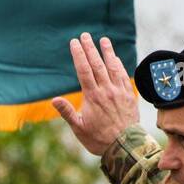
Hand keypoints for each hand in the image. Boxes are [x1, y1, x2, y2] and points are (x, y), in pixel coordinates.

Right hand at [52, 33, 138, 156]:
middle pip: (97, 65)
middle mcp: (107, 91)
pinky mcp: (130, 96)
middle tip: (85, 35)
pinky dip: (119, 65)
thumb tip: (54, 99)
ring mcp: (119, 92)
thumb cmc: (99, 140)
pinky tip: (116, 59)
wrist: (125, 147)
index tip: (74, 43)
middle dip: (90, 48)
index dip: (79, 55)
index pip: (84, 70)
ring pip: (113, 67)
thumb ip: (67, 112)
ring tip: (103, 40)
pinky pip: (124, 76)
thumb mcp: (79, 128)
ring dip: (108, 52)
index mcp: (93, 97)